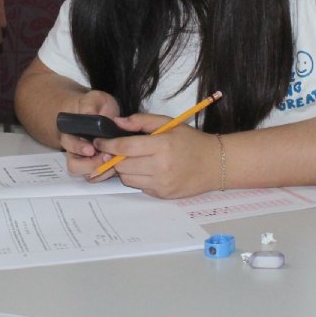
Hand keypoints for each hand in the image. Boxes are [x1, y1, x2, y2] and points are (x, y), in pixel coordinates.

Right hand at [59, 90, 121, 176]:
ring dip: (101, 170)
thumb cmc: (94, 107)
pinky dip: (108, 172)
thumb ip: (90, 104)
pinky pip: (98, 176)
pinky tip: (116, 162)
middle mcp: (74, 149)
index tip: (91, 149)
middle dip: (91, 165)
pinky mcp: (96, 165)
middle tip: (106, 157)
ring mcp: (85, 159)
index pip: (68, 143)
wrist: (97, 114)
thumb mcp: (94, 99)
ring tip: (114, 160)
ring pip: (86, 175)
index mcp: (70, 132)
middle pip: (74, 166)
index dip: (79, 148)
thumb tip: (88, 113)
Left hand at [92, 114, 219, 198]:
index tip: (99, 142)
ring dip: (125, 169)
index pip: (124, 148)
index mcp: (161, 146)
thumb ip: (141, 121)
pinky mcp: (163, 195)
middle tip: (118, 151)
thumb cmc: (191, 141)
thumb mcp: (169, 124)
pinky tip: (149, 170)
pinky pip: (140, 188)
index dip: (107, 145)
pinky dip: (138, 179)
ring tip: (137, 160)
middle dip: (115, 158)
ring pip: (128, 179)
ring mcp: (162, 184)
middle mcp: (160, 167)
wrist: (216, 164)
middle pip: (122, 165)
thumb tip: (117, 123)